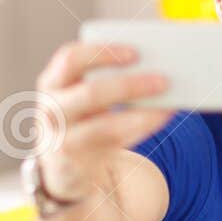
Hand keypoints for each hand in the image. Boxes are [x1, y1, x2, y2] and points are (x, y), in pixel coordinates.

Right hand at [32, 42, 175, 200]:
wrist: (65, 167)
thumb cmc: (84, 120)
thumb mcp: (86, 99)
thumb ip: (108, 80)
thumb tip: (155, 68)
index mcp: (52, 82)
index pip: (70, 59)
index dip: (103, 53)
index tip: (135, 53)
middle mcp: (50, 109)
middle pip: (91, 93)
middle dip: (130, 86)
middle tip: (164, 81)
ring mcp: (60, 139)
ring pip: (106, 127)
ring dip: (143, 115)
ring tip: (170, 104)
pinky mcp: (75, 163)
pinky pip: (114, 146)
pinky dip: (140, 130)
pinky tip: (161, 119)